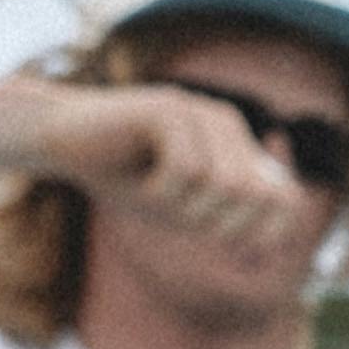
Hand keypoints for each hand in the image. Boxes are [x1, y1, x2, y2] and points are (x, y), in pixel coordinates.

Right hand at [29, 82, 328, 267]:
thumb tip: (274, 240)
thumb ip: (228, 218)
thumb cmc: (123, 176)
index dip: (261, 232)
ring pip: (222, 185)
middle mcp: (227, 122)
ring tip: (153, 196)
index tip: (219, 239)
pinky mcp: (168, 108)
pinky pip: (186, 170)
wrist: (62, 139)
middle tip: (176, 216)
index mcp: (238, 145)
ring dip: (183, 208)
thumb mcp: (182, 208)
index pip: (285, 199)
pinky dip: (161, 193)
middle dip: (216, 222)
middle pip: (255, 196)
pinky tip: (139, 183)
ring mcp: (198, 110)